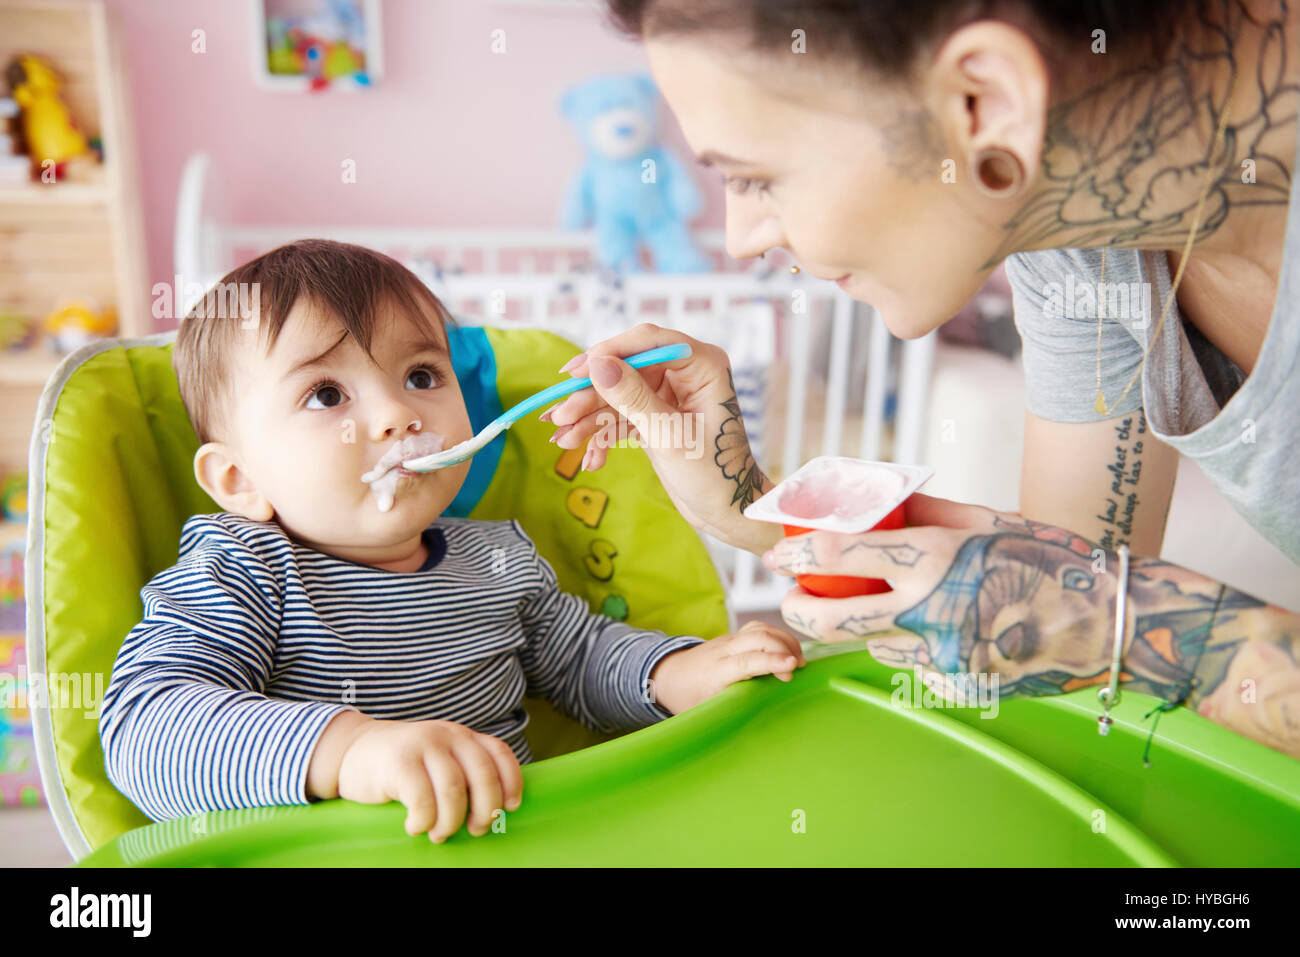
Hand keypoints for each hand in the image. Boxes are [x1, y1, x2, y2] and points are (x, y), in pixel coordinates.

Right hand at [336, 719, 523, 842]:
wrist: (352, 749)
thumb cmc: (403, 765)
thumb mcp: (438, 759)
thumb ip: (463, 773)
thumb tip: (494, 812)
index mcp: (463, 736)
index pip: (499, 753)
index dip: (511, 782)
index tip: (509, 808)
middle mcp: (447, 735)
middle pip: (483, 776)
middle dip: (485, 811)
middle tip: (475, 830)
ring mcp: (423, 745)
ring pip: (454, 791)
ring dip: (451, 822)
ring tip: (439, 834)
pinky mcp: (399, 762)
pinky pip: (422, 800)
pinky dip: (423, 822)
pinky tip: (415, 826)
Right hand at [543, 323, 781, 554]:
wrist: (726, 511)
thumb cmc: (713, 474)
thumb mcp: (669, 436)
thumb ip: (633, 398)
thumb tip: (598, 365)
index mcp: (702, 365)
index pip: (647, 342)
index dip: (608, 353)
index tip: (574, 373)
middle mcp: (685, 373)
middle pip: (625, 369)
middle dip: (590, 395)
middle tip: (558, 417)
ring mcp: (668, 394)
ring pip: (617, 394)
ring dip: (590, 418)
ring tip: (565, 442)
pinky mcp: (654, 415)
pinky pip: (620, 415)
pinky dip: (604, 435)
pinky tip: (591, 458)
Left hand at [648, 620, 806, 713]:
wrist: (668, 674)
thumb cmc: (687, 698)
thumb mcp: (703, 712)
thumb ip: (725, 716)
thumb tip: (749, 738)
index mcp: (715, 672)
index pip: (747, 661)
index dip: (771, 662)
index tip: (791, 667)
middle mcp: (723, 651)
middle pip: (757, 637)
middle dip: (784, 647)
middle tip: (800, 667)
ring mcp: (728, 640)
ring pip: (760, 628)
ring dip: (783, 639)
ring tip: (798, 660)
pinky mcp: (734, 636)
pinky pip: (758, 628)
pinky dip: (776, 635)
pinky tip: (787, 650)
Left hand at [763, 493, 1122, 696]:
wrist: (1110, 622)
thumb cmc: (1048, 558)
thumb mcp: (986, 519)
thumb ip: (921, 512)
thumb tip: (865, 502)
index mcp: (936, 559)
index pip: (842, 553)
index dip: (798, 556)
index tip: (776, 558)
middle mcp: (932, 612)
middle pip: (834, 621)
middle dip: (800, 611)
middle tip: (791, 600)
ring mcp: (945, 658)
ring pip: (874, 645)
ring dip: (867, 628)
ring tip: (887, 606)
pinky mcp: (959, 687)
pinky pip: (913, 667)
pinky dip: (912, 647)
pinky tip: (939, 630)